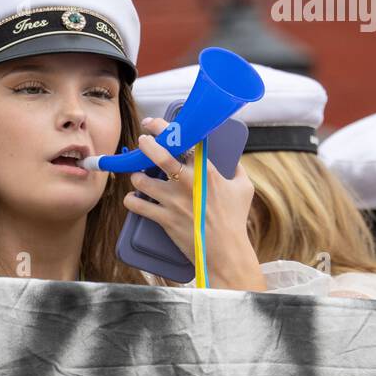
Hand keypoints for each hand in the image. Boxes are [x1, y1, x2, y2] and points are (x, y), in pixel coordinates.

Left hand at [122, 117, 264, 291]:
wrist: (225, 252)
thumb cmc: (235, 220)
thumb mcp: (244, 189)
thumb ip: (237, 170)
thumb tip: (233, 160)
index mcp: (207, 171)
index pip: (185, 141)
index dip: (166, 128)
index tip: (154, 124)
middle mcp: (187, 183)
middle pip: (160, 155)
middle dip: (146, 144)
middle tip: (142, 141)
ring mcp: (173, 201)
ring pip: (142, 180)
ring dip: (137, 176)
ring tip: (140, 177)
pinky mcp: (163, 218)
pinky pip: (136, 205)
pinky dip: (131, 200)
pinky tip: (134, 199)